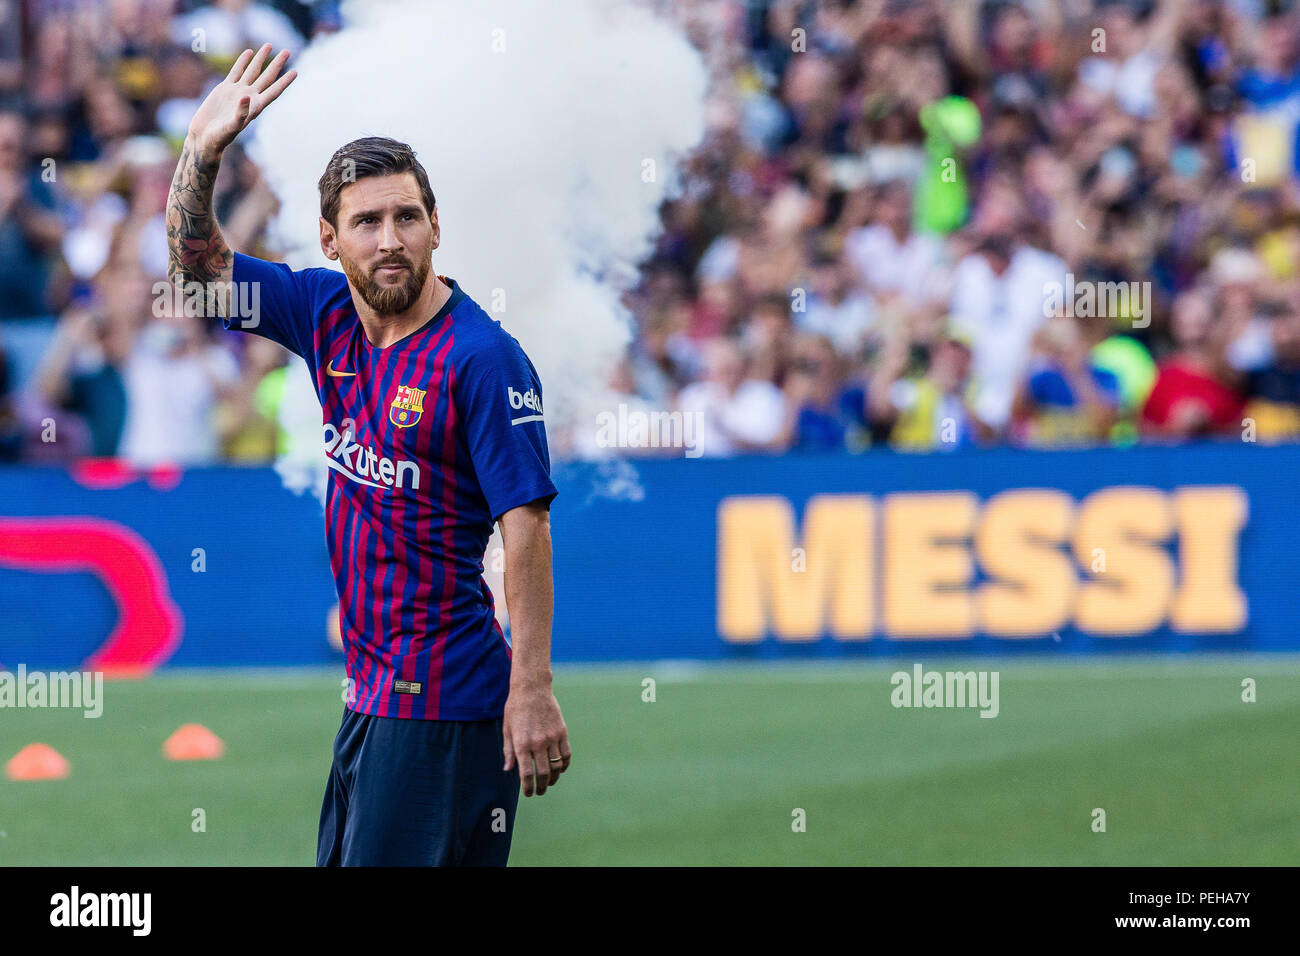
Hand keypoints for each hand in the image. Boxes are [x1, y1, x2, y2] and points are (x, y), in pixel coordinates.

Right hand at [187, 44, 296, 160]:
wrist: (205, 136)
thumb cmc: (220, 137)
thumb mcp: (232, 126)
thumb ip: (241, 112)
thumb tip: (245, 96)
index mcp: (255, 107)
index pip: (274, 91)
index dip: (285, 82)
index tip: (296, 72)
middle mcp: (249, 97)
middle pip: (267, 77)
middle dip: (277, 64)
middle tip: (287, 51)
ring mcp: (237, 91)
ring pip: (252, 70)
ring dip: (261, 58)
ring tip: (269, 46)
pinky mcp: (225, 88)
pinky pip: (236, 71)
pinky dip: (243, 61)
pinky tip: (249, 52)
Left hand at [502, 683, 570, 796]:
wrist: (532, 688)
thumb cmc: (516, 708)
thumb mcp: (507, 729)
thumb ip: (508, 751)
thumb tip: (508, 770)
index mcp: (522, 744)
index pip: (527, 774)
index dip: (528, 787)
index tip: (528, 793)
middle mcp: (538, 743)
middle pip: (543, 774)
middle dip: (541, 787)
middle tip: (539, 792)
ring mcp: (552, 737)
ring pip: (556, 766)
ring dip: (553, 778)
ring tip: (549, 782)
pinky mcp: (562, 732)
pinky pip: (566, 754)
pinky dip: (564, 765)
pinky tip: (559, 769)